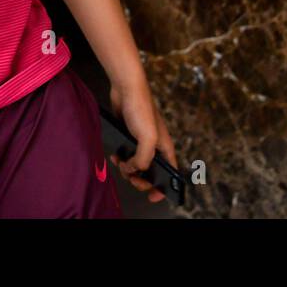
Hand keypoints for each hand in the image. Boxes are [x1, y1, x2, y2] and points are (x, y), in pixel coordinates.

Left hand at [108, 75, 177, 202]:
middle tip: (130, 176)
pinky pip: (126, 154)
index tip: (153, 197)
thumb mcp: (146, 138)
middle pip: (150, 172)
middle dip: (139, 179)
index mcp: (164, 148)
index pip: (170, 173)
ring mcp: (142, 141)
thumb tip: (132, 169)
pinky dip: (120, 158)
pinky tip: (115, 155)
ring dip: (127, 169)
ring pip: (136, 165)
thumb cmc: (141, 109)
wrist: (126, 88)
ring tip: (120, 163)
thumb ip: (142, 159)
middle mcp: (155, 146)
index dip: (164, 188)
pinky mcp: (129, 136)